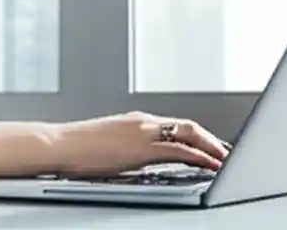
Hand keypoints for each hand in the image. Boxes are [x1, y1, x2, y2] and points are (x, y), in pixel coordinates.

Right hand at [50, 111, 230, 177]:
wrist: (59, 144)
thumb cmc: (76, 148)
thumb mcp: (108, 143)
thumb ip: (127, 146)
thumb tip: (135, 157)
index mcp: (137, 120)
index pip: (176, 125)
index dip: (197, 135)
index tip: (210, 145)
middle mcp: (144, 121)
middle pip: (189, 126)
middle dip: (211, 139)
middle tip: (226, 152)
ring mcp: (144, 132)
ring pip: (190, 134)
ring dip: (211, 147)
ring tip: (226, 159)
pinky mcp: (142, 147)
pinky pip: (180, 151)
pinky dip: (200, 157)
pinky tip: (210, 166)